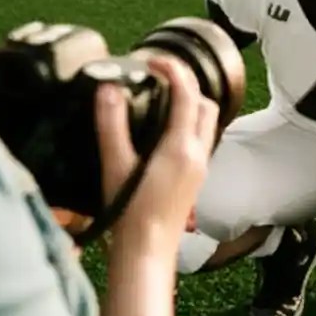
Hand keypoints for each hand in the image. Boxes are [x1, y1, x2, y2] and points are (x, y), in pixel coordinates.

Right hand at [95, 57, 218, 249]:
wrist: (146, 254)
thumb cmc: (130, 215)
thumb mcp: (115, 165)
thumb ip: (111, 124)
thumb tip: (108, 89)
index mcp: (181, 147)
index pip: (188, 94)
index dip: (174, 70)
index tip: (153, 61)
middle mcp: (197, 155)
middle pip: (206, 105)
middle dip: (187, 86)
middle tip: (159, 79)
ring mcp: (199, 169)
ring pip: (206, 125)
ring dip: (190, 106)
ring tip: (159, 101)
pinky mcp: (194, 181)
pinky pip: (199, 142)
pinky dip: (187, 126)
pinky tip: (160, 133)